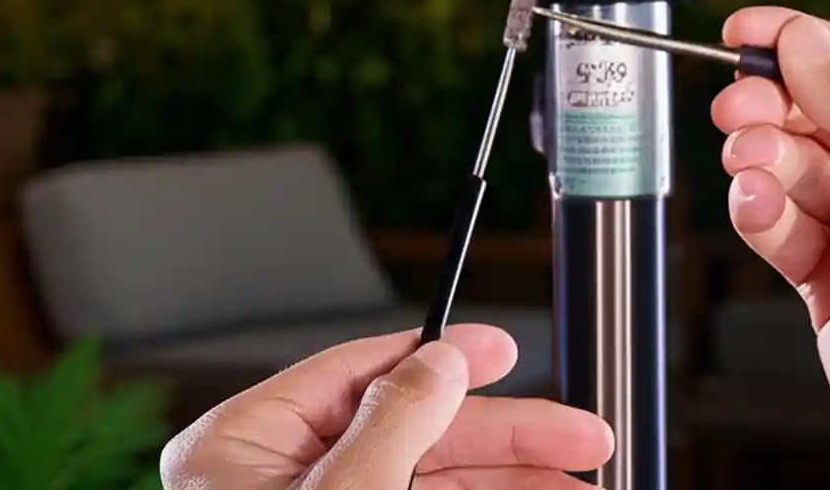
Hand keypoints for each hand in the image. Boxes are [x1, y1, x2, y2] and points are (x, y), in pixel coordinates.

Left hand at [161, 325, 612, 488]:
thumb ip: (393, 420)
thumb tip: (439, 361)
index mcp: (250, 446)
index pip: (360, 373)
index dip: (444, 359)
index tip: (505, 352)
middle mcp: (288, 480)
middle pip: (417, 430)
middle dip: (507, 438)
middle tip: (579, 440)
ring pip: (438, 482)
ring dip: (510, 483)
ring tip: (577, 488)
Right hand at [712, 8, 829, 488]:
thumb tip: (808, 43)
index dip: (805, 45)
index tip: (744, 31)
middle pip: (825, 119)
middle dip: (776, 111)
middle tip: (735, 110)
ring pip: (797, 173)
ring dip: (765, 167)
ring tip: (750, 171)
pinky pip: (785, 230)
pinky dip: (762, 216)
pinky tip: (754, 209)